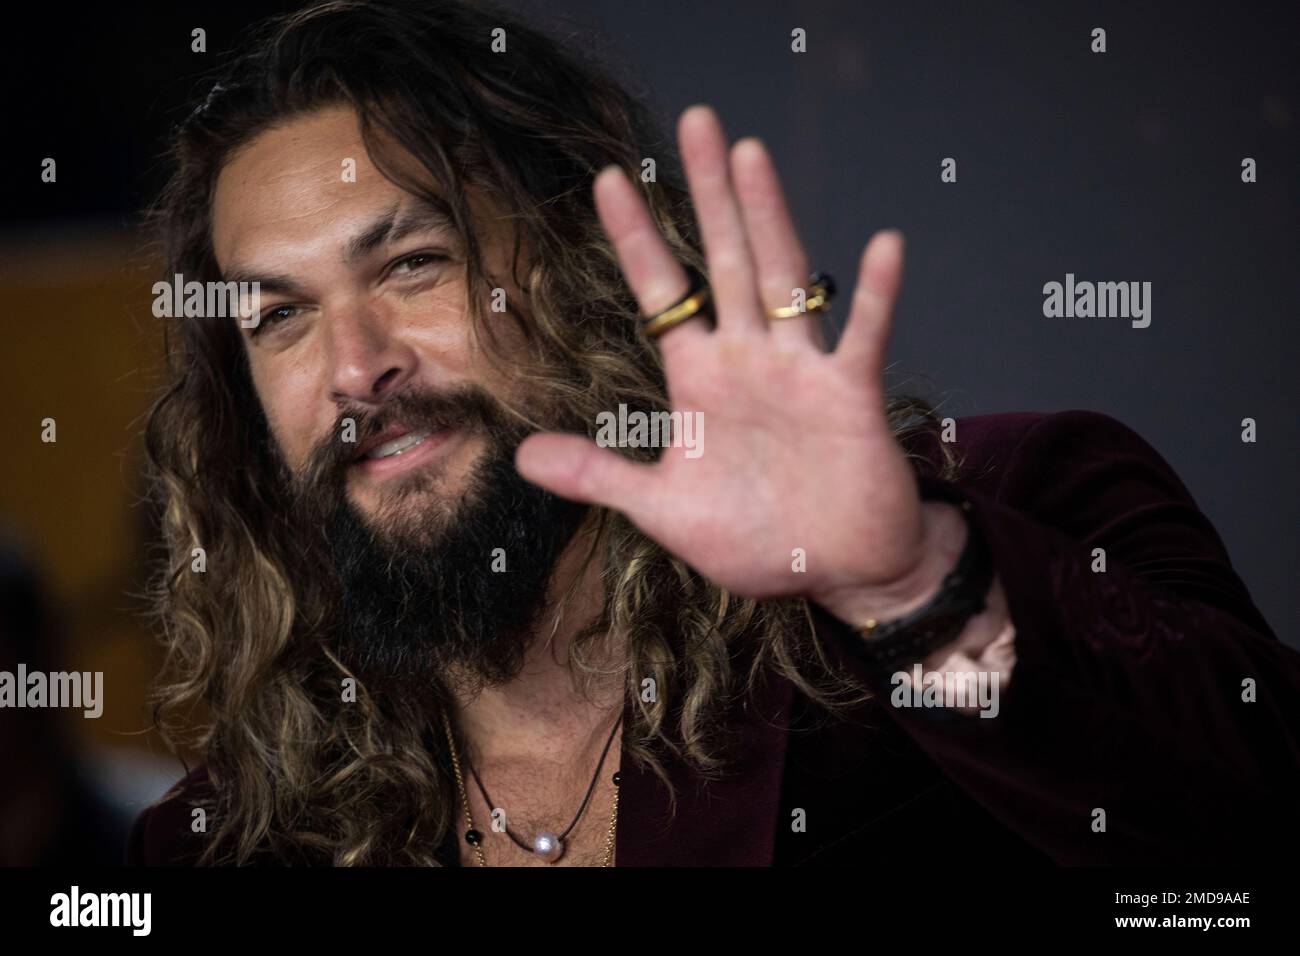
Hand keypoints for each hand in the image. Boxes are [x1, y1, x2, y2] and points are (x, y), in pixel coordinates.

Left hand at [516, 104, 943, 622]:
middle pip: (723, 261)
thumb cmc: (756, 537)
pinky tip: (882, 247)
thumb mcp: (664, 510)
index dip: (635, 238)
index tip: (607, 180)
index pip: (662, 293)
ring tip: (751, 156)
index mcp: (701, 379)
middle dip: (708, 195)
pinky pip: (865, 339)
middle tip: (696, 122)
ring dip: (769, 218)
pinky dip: (877, 298)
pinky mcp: (852, 398)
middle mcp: (750, 359)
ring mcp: (802, 372)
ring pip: (782, 279)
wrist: (834, 570)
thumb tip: (523, 457)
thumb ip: (600, 477)